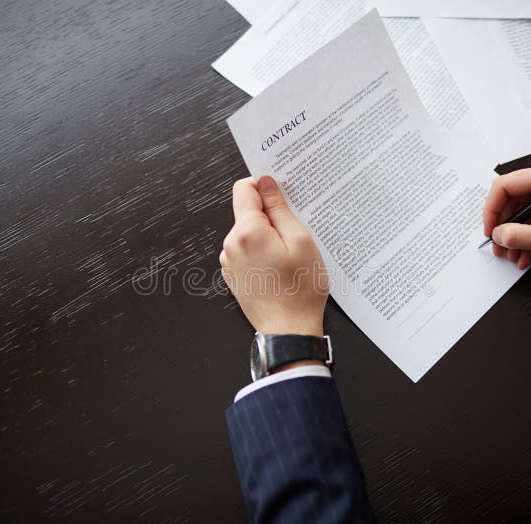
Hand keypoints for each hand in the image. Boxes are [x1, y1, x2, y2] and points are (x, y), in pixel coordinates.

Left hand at [220, 176, 328, 336]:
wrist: (288, 332)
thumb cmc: (299, 291)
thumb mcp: (300, 241)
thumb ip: (279, 208)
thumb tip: (266, 183)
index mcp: (246, 232)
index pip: (244, 189)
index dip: (264, 187)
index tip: (282, 195)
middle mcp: (231, 245)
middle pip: (247, 212)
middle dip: (270, 216)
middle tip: (295, 233)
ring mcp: (229, 262)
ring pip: (248, 232)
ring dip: (268, 236)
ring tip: (290, 255)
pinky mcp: (234, 275)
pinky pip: (247, 251)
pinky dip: (262, 252)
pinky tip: (280, 267)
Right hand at [482, 159, 530, 273]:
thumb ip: (519, 236)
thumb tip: (497, 235)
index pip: (505, 185)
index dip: (492, 210)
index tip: (489, 231)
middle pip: (512, 198)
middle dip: (503, 226)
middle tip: (498, 246)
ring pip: (523, 210)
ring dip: (515, 234)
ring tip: (512, 255)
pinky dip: (529, 235)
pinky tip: (526, 254)